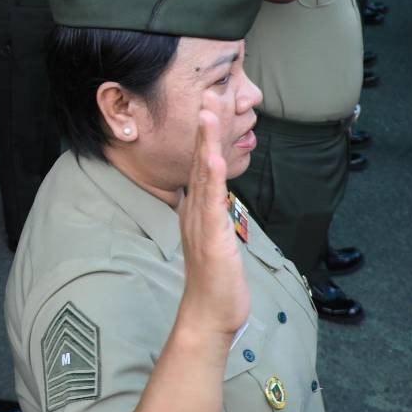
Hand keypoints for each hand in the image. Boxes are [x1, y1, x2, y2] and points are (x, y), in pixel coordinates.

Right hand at [174, 98, 250, 341]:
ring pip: (204, 177)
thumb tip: (216, 202)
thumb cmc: (216, 284)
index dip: (205, 139)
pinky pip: (212, 204)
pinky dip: (214, 179)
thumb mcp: (216, 243)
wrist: (210, 315)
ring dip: (206, 144)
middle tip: (206, 96)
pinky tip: (215, 158)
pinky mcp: (211, 238)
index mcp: (198, 213)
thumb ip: (214, 219)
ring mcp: (201, 224)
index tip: (209, 109)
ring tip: (208, 114)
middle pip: (199, 164)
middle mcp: (195, 213)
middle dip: (204, 130)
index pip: (202, 169)